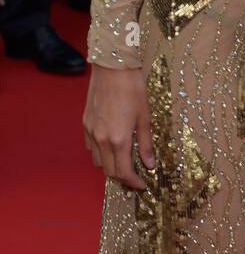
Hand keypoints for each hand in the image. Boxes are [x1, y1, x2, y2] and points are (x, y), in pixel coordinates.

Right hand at [83, 65, 154, 190]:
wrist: (112, 68)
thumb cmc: (132, 89)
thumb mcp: (144, 117)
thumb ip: (145, 144)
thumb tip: (149, 165)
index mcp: (118, 140)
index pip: (123, 172)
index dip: (133, 182)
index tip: (142, 184)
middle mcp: (101, 140)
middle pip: (109, 171)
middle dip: (122, 178)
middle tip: (135, 177)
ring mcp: (91, 132)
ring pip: (98, 161)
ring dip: (110, 167)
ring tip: (124, 162)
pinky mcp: (85, 124)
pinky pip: (91, 148)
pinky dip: (101, 154)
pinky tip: (111, 147)